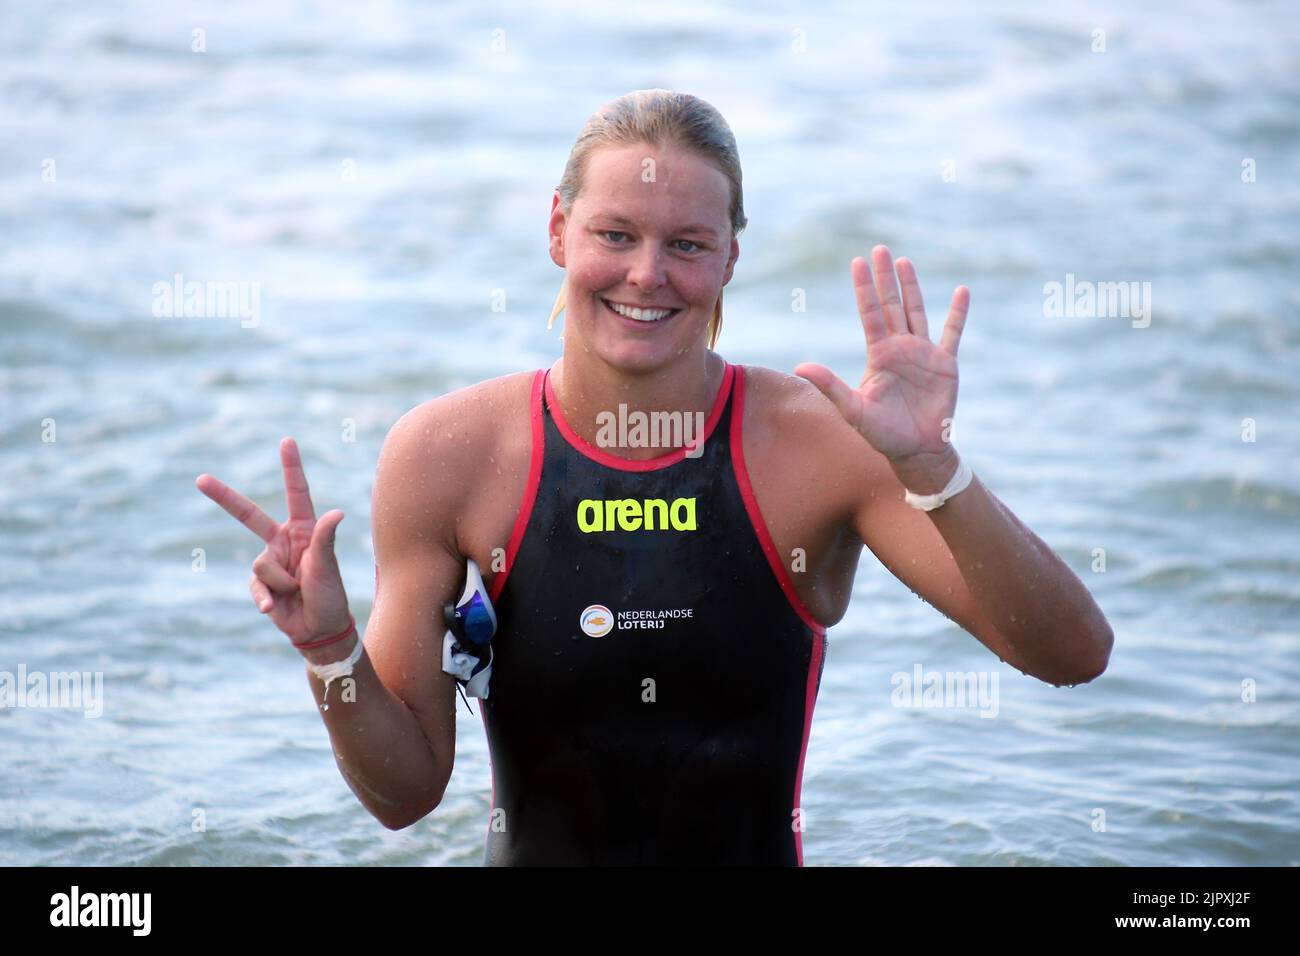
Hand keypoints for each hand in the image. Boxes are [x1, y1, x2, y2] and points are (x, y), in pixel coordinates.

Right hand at [196, 437, 350, 649]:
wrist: (318, 628)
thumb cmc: (330, 594)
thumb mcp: (328, 565)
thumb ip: (325, 538)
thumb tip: (337, 512)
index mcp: (302, 530)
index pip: (296, 493)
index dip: (291, 467)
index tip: (287, 440)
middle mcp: (282, 541)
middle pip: (247, 515)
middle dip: (223, 497)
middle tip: (199, 479)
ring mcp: (269, 562)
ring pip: (261, 564)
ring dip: (281, 582)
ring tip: (297, 591)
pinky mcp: (259, 585)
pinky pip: (255, 586)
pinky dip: (264, 598)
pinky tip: (273, 608)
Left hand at [794, 245, 968, 487]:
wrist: (917, 450)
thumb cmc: (883, 434)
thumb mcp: (853, 409)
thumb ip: (830, 386)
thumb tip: (800, 366)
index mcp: (879, 355)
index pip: (870, 314)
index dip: (864, 288)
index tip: (858, 262)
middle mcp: (900, 348)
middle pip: (891, 305)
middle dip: (884, 278)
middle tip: (879, 250)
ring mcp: (923, 354)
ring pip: (917, 312)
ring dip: (912, 287)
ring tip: (904, 262)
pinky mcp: (946, 364)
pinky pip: (953, 333)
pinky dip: (958, 313)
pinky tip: (961, 291)